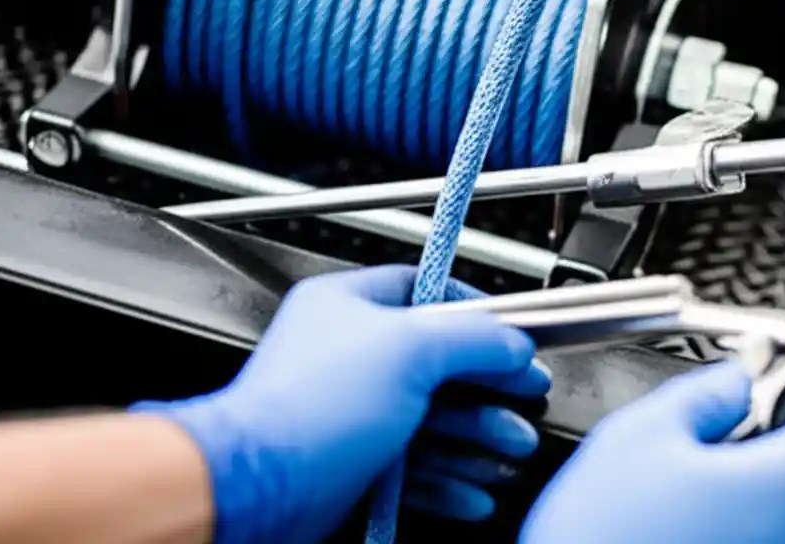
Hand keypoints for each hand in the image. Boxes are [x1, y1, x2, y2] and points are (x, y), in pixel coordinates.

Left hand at [132, 265, 549, 543]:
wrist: (258, 488)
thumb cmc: (312, 408)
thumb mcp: (410, 349)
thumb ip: (471, 338)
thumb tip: (510, 340)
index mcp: (348, 306)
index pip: (426, 292)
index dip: (475, 314)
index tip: (514, 336)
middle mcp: (347, 355)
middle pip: (438, 365)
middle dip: (489, 388)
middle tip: (527, 399)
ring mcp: (348, 412)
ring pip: (429, 421)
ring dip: (478, 438)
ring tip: (511, 450)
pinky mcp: (349, 465)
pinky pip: (411, 468)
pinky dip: (447, 480)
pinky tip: (473, 491)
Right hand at [520, 361, 784, 543]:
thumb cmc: (606, 538)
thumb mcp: (640, 435)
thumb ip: (705, 392)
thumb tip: (736, 379)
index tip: (750, 407)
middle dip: (753, 460)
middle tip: (691, 463)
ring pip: (778, 520)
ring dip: (739, 507)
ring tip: (674, 512)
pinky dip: (729, 541)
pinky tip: (677, 541)